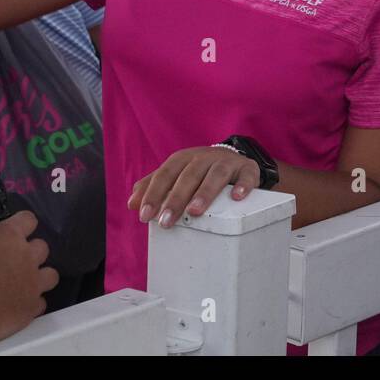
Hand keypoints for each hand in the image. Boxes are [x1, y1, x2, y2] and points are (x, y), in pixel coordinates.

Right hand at [0, 211, 57, 347]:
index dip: (21, 228)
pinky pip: (41, 304)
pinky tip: (14, 309)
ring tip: (20, 288)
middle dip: (29, 255)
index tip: (12, 236)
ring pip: (51, 276)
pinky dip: (30, 305)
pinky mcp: (30, 309)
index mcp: (9, 235)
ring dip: (38, 279)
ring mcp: (32, 284)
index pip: (29, 220)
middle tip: (11, 266)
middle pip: (42, 249)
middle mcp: (26, 256)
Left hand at [128, 146, 259, 227]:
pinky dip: (242, 185)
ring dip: (205, 192)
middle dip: (175, 199)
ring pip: (215, 174)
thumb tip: (132, 203)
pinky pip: (246, 176)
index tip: (144, 215)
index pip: (165, 174)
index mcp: (183, 159)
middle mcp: (203, 158)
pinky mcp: (247, 169)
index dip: (153, 194)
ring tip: (194, 211)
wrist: (233, 159)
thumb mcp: (176, 175)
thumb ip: (154, 186)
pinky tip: (237, 198)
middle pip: (188, 175)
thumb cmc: (199, 172)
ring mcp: (226, 162)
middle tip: (165, 222)